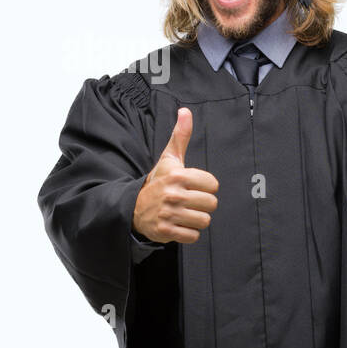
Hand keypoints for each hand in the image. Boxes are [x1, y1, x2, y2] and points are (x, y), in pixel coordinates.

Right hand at [132, 107, 219, 244]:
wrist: (132, 207)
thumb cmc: (158, 182)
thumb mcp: (169, 159)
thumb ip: (180, 136)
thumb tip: (186, 111)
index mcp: (178, 175)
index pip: (213, 185)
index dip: (206, 187)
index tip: (193, 187)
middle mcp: (173, 194)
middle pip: (211, 204)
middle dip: (202, 205)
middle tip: (188, 202)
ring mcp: (169, 213)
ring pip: (204, 221)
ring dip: (196, 219)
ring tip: (183, 213)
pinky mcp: (166, 231)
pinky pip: (193, 236)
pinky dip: (188, 233)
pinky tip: (178, 224)